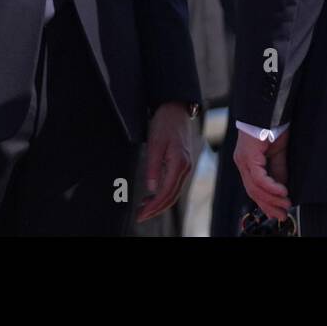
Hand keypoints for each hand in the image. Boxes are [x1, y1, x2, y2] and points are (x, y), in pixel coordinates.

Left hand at [136, 101, 195, 222]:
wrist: (176, 109)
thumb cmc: (165, 123)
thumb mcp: (155, 143)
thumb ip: (153, 167)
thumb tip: (151, 189)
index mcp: (179, 163)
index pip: (166, 193)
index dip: (154, 206)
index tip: (141, 215)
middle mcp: (185, 168)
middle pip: (172, 197)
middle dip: (156, 209)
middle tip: (140, 216)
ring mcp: (186, 167)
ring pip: (174, 192)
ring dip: (159, 203)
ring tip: (143, 208)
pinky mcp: (182, 165)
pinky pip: (174, 185)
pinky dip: (163, 194)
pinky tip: (152, 196)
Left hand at [234, 127, 290, 220]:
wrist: (269, 108)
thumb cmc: (273, 126)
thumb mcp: (278, 153)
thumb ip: (278, 170)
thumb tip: (282, 189)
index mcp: (248, 161)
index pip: (254, 188)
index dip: (266, 202)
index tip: (277, 212)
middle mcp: (242, 162)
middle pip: (253, 191)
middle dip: (268, 205)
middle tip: (282, 215)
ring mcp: (243, 159)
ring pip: (255, 187)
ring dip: (271, 199)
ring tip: (285, 205)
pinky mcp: (248, 156)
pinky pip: (259, 178)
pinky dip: (271, 187)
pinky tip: (282, 192)